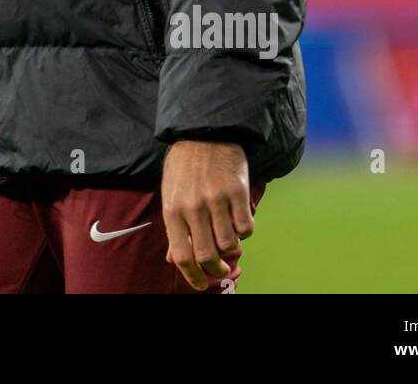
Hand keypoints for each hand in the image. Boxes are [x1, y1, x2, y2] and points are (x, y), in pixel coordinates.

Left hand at [161, 140, 253, 290]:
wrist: (204, 132)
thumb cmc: (184, 166)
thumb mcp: (171, 194)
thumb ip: (174, 228)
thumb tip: (175, 260)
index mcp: (173, 210)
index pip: (182, 256)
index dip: (193, 277)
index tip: (201, 285)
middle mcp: (194, 207)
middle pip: (207, 255)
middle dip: (215, 268)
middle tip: (220, 267)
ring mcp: (216, 200)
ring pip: (230, 244)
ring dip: (231, 246)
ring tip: (228, 236)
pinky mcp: (237, 192)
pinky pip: (247, 227)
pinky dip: (245, 230)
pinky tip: (238, 218)